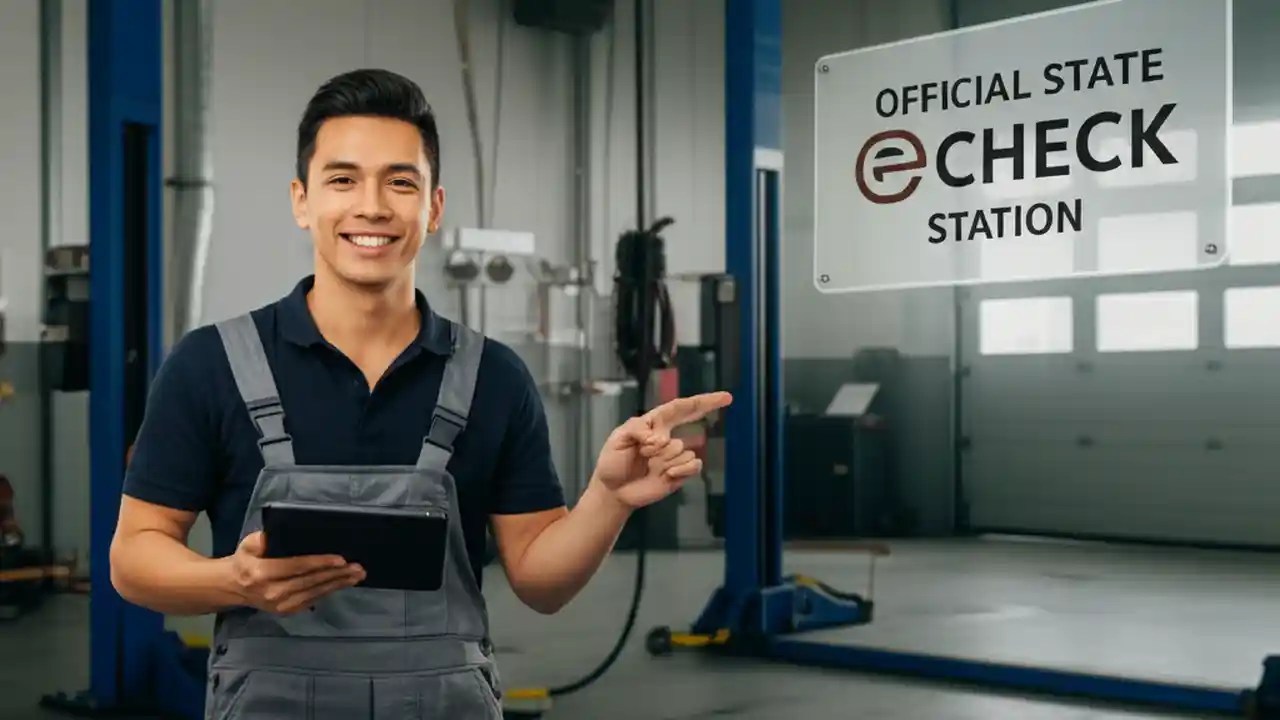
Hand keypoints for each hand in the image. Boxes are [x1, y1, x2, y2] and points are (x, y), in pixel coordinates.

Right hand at [229, 531, 365, 613]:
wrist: (233, 587)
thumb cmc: (245, 560)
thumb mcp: (249, 544)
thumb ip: (264, 539)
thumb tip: (284, 533)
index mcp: (262, 573)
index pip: (297, 567)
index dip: (320, 563)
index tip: (341, 559)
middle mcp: (273, 592)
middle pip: (311, 581)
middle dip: (337, 574)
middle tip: (357, 567)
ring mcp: (280, 605)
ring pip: (315, 593)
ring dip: (338, 584)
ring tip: (357, 575)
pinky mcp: (287, 611)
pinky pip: (313, 600)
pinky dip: (330, 591)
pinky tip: (344, 583)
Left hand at [593, 391, 732, 509]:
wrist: (613, 490)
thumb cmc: (613, 461)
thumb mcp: (618, 438)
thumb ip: (637, 430)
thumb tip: (661, 439)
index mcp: (653, 424)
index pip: (678, 407)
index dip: (699, 400)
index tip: (722, 396)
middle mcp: (667, 436)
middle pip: (692, 416)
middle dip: (709, 405)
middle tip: (728, 398)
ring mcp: (674, 455)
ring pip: (682, 448)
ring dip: (663, 457)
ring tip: (648, 464)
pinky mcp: (679, 473)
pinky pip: (692, 465)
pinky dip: (680, 469)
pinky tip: (667, 474)